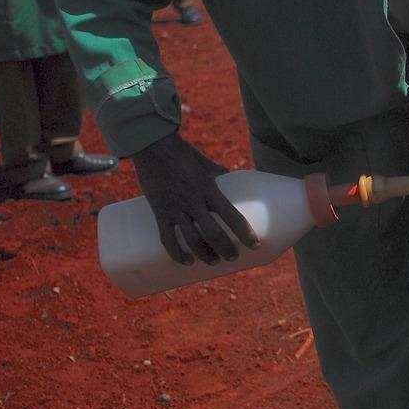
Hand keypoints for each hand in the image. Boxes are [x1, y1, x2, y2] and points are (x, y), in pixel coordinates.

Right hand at [131, 132, 259, 264]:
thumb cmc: (184, 153)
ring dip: (205, 255)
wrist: (153, 146)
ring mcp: (176, 209)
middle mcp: (194, 202)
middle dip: (226, 249)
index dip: (245, 233)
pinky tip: (187, 262)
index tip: (255, 245)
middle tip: (233, 257)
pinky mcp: (159, 212)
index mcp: (210, 190)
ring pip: (192, 240)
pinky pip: (167, 239)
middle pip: (214, 234)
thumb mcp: (207, 164)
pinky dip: (177, 253)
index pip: (232, 216)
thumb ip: (220, 174)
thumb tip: (232, 180)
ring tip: (214, 261)